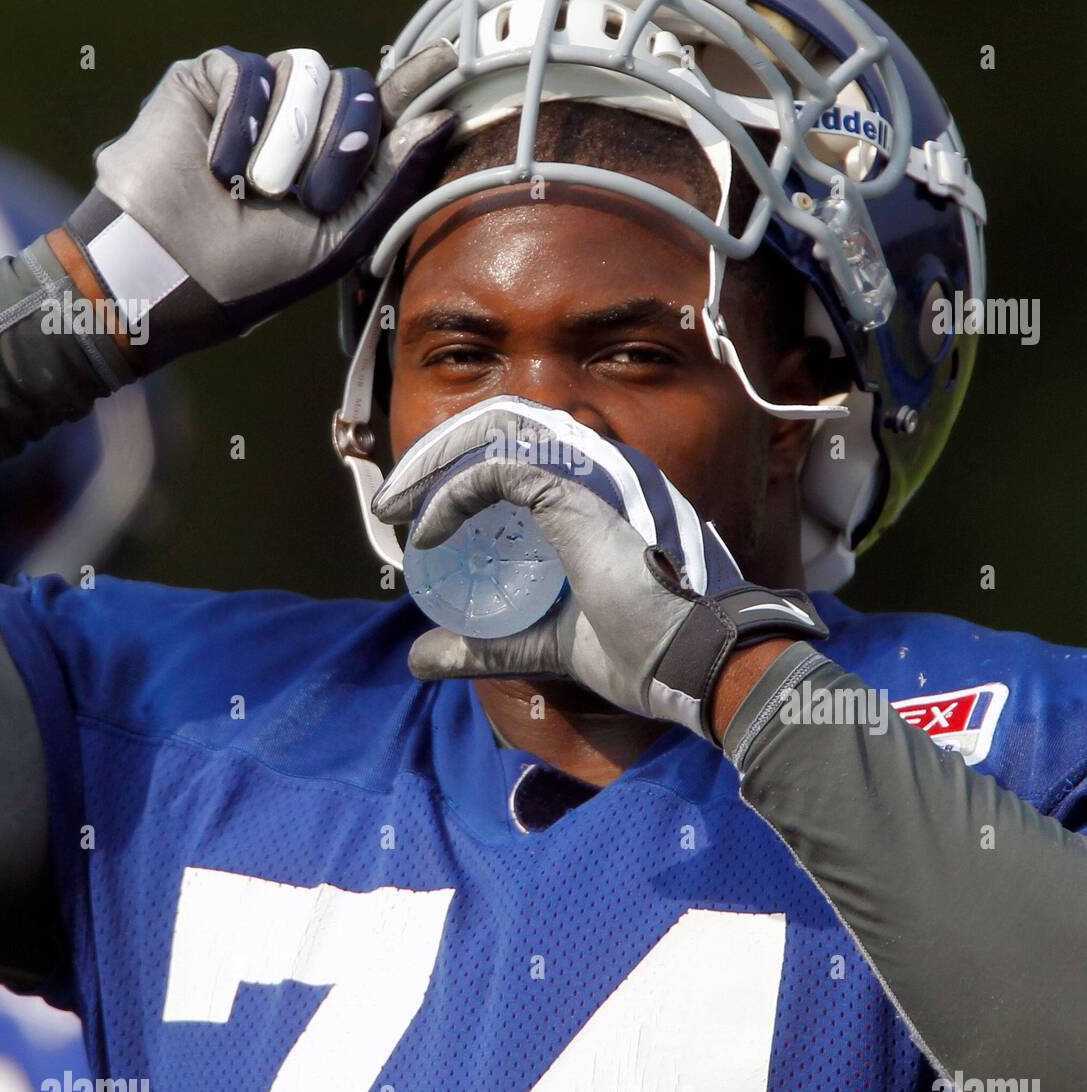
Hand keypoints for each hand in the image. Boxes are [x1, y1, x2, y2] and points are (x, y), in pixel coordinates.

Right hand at [59, 42, 456, 371]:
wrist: (171, 268)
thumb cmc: (254, 270)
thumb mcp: (341, 236)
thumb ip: (392, 179)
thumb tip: (440, 119)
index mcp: (337, 160)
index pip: (384, 109)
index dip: (415, 81)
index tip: (449, 58)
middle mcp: (303, 120)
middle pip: (356, 88)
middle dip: (342, 145)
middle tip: (310, 198)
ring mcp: (259, 95)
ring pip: (308, 72)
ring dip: (289, 141)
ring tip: (256, 189)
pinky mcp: (213, 78)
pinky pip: (250, 71)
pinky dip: (240, 124)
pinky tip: (216, 164)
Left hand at [372, 395, 828, 740]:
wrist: (698, 665)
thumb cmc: (645, 649)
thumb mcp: (547, 642)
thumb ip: (491, 643)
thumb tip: (418, 656)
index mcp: (601, 490)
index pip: (520, 448)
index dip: (459, 467)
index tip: (417, 518)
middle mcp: (600, 466)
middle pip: (499, 426)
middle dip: (435, 454)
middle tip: (393, 502)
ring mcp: (592, 473)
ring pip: (494, 432)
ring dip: (435, 461)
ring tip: (396, 504)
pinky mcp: (578, 492)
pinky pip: (497, 471)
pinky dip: (452, 494)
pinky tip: (427, 530)